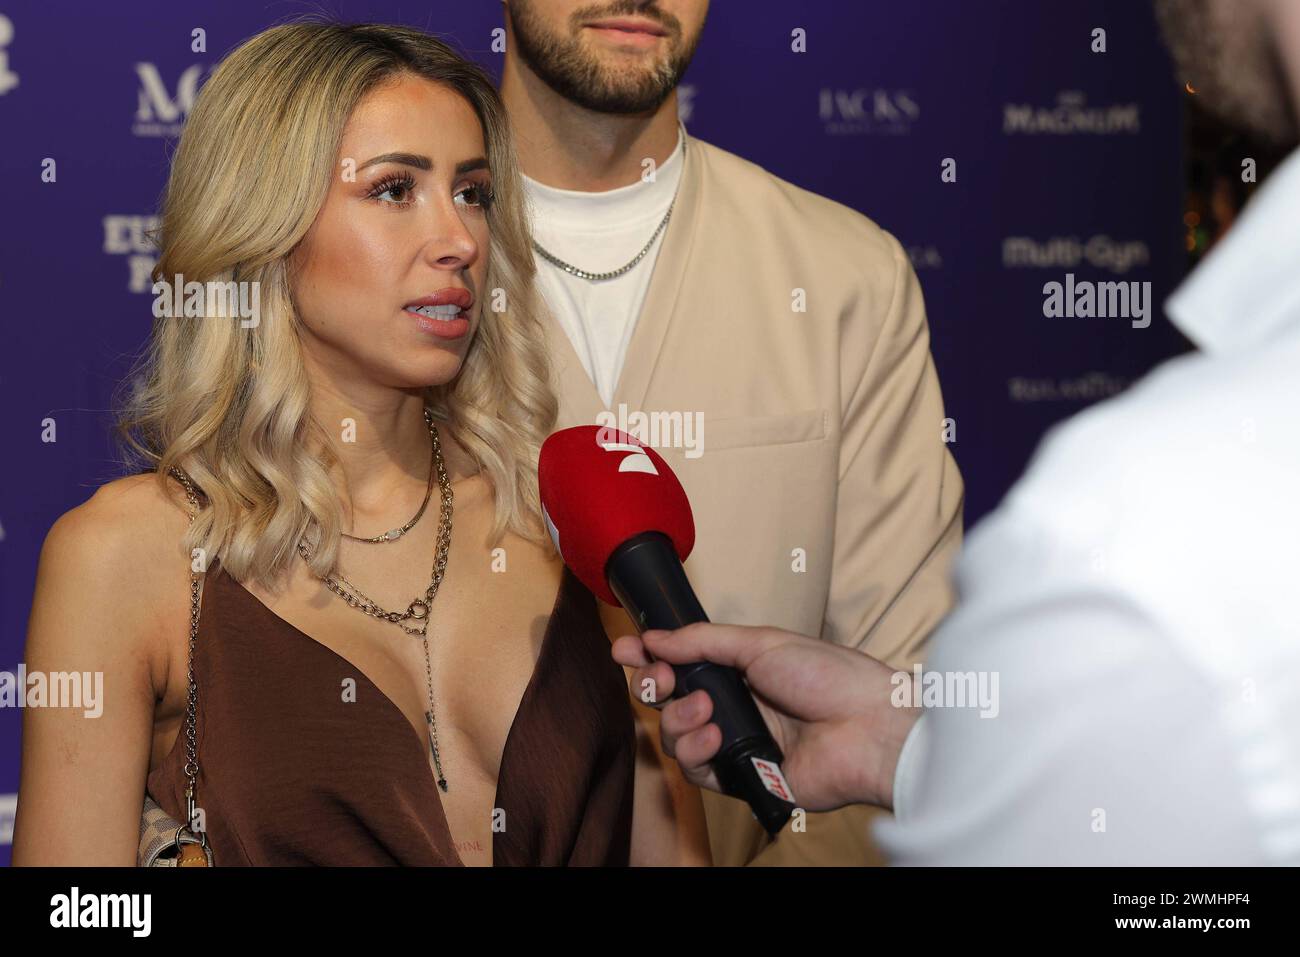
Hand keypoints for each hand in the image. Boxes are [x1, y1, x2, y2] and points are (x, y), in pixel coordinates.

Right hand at [611, 622, 919, 810]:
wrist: (867, 726)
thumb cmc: (830, 677)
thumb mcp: (762, 642)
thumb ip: (703, 640)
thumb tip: (655, 635)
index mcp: (736, 668)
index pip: (677, 662)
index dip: (646, 656)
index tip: (625, 647)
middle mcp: (731, 704)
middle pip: (665, 699)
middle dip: (652, 684)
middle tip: (661, 677)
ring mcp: (734, 741)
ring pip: (673, 735)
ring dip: (677, 718)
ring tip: (706, 708)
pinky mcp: (741, 777)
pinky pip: (695, 770)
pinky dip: (697, 750)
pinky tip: (718, 736)